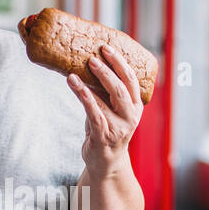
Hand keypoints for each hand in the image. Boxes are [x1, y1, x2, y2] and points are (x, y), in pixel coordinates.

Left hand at [67, 43, 142, 175]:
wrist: (106, 162)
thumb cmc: (107, 129)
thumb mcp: (112, 109)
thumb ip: (106, 91)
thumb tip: (87, 64)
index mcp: (136, 105)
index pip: (131, 79)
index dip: (119, 62)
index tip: (106, 47)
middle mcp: (131, 116)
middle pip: (121, 87)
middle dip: (107, 70)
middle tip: (92, 57)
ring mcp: (119, 127)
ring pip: (106, 99)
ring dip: (88, 83)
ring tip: (74, 72)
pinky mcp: (104, 136)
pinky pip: (93, 113)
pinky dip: (83, 96)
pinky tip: (73, 84)